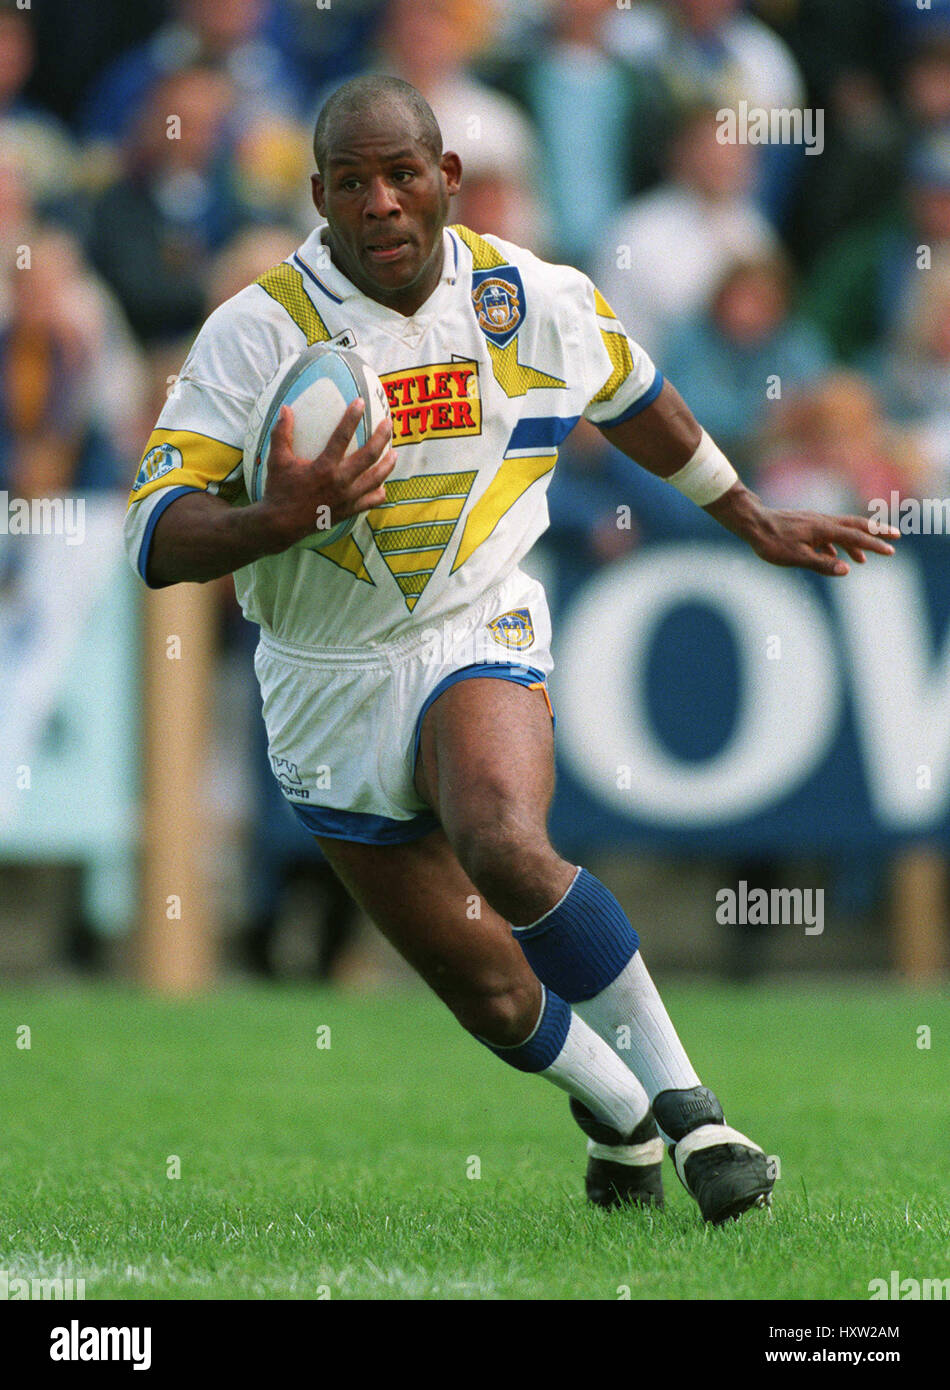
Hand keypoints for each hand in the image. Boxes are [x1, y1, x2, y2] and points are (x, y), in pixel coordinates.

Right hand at [261, 400, 394, 546]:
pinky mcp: (349, 510)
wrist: (282, 525)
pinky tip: (382, 484)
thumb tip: (285, 408)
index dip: (352, 417)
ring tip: (394, 453)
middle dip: (382, 437)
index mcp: (323, 467)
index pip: (342, 436)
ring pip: (376, 478)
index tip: (361, 402)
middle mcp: (340, 482)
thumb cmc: (279, 490)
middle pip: (369, 456)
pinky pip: (371, 501)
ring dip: (388, 464)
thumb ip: (282, 434)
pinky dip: (379, 492)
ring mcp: (347, 498)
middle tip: (389, 424)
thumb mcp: (278, 460)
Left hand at [707, 484, 898, 575]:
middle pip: (856, 525)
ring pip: (842, 529)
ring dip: (856, 542)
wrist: (752, 522)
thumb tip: (847, 570)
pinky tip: (834, 556)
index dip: (874, 545)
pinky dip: (837, 544)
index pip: (855, 537)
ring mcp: (814, 521)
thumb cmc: (771, 541)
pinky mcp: (806, 525)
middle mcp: (823, 521)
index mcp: (824, 529)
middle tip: (896, 537)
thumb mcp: (796, 557)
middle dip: (876, 532)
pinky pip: (828, 534)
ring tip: (864, 559)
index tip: (891, 551)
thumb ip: (822, 564)